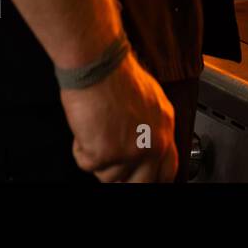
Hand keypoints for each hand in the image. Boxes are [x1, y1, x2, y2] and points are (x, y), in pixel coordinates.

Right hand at [60, 53, 176, 181]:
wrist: (99, 64)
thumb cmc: (117, 73)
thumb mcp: (150, 100)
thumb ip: (151, 126)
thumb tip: (141, 143)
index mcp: (164, 129)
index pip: (168, 170)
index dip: (152, 177)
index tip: (142, 177)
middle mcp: (152, 144)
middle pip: (141, 183)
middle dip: (123, 177)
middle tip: (111, 161)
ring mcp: (130, 152)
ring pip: (109, 177)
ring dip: (98, 158)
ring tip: (96, 130)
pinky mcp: (104, 154)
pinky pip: (87, 165)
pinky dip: (80, 149)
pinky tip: (86, 127)